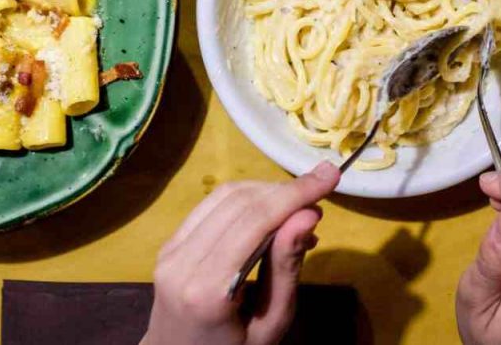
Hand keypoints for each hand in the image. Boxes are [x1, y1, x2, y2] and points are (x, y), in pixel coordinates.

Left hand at [141, 162, 340, 344]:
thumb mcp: (270, 325)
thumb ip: (286, 269)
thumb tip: (308, 214)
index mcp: (207, 290)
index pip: (254, 222)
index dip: (294, 194)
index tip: (330, 175)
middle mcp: (181, 261)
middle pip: (239, 203)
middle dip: (285, 190)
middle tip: (322, 192)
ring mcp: (170, 250)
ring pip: (224, 196)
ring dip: (267, 191)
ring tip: (301, 208)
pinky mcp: (169, 244)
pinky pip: (210, 205)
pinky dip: (245, 200)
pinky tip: (271, 212)